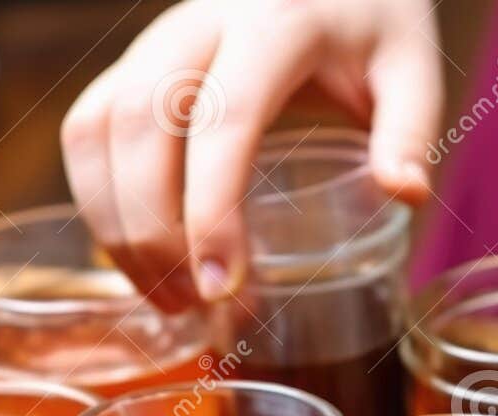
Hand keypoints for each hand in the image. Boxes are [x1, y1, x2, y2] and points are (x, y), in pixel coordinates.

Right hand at [61, 0, 441, 310]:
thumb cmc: (368, 19)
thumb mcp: (409, 63)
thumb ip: (409, 129)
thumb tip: (405, 196)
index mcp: (274, 23)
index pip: (224, 118)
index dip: (210, 209)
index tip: (221, 286)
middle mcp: (199, 22)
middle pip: (139, 124)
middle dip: (151, 228)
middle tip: (190, 305)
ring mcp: (155, 38)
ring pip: (96, 126)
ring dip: (114, 222)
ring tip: (163, 296)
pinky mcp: (132, 63)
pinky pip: (88, 128)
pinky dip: (98, 199)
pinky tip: (138, 257)